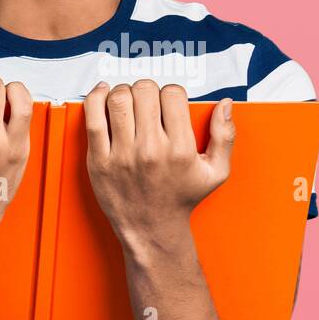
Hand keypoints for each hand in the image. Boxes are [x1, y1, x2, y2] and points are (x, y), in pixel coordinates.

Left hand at [83, 78, 234, 247]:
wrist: (151, 230)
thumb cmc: (180, 199)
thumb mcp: (215, 172)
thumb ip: (225, 135)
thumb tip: (226, 103)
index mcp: (180, 149)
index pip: (172, 94)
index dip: (171, 92)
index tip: (168, 103)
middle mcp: (151, 150)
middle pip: (144, 91)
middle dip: (148, 90)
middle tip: (148, 102)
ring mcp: (122, 155)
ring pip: (118, 98)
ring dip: (124, 92)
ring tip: (128, 102)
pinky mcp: (98, 161)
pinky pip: (93, 118)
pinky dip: (95, 98)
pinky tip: (103, 93)